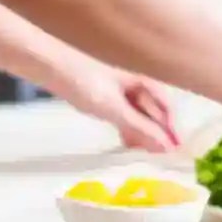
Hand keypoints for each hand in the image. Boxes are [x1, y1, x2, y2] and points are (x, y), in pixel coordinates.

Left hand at [66, 67, 180, 152]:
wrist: (49, 64)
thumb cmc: (84, 82)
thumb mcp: (115, 109)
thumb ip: (141, 128)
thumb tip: (166, 147)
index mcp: (145, 79)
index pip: (166, 108)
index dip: (170, 130)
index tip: (172, 152)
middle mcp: (137, 80)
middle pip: (153, 110)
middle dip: (155, 132)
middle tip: (155, 156)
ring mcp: (121, 84)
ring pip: (138, 111)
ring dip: (140, 130)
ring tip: (138, 151)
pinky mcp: (106, 89)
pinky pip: (124, 109)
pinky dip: (126, 123)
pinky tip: (123, 137)